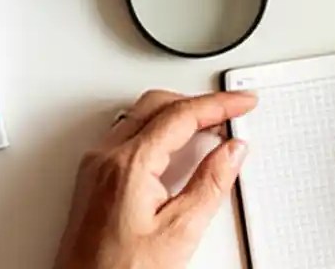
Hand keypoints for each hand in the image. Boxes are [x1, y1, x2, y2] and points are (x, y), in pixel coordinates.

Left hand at [53, 90, 256, 268]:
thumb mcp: (179, 232)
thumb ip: (210, 184)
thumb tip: (232, 151)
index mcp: (128, 164)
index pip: (180, 115)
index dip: (217, 104)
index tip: (242, 103)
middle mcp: (105, 158)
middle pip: (157, 105)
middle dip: (197, 103)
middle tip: (230, 113)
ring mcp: (95, 167)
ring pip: (139, 116)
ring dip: (175, 114)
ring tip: (209, 129)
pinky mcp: (92, 180)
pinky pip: (126, 136)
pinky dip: (156, 131)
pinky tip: (175, 148)